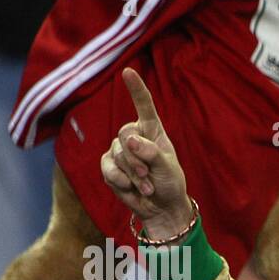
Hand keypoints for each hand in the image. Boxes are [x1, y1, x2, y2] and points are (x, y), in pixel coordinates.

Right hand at [100, 68, 191, 240]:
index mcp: (153, 131)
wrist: (161, 208)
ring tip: (147, 186)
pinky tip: (132, 189)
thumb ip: (151, 152)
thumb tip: (129, 139)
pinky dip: (121, 181)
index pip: (144, 107)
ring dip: (133, 175)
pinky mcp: (109, 166)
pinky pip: (108, 168)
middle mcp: (134, 137)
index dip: (136, 89)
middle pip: (125, 135)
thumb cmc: (169, 184)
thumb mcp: (167, 168)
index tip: (128, 71)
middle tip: (149, 176)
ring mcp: (119, 151)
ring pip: (118, 154)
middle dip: (137, 160)